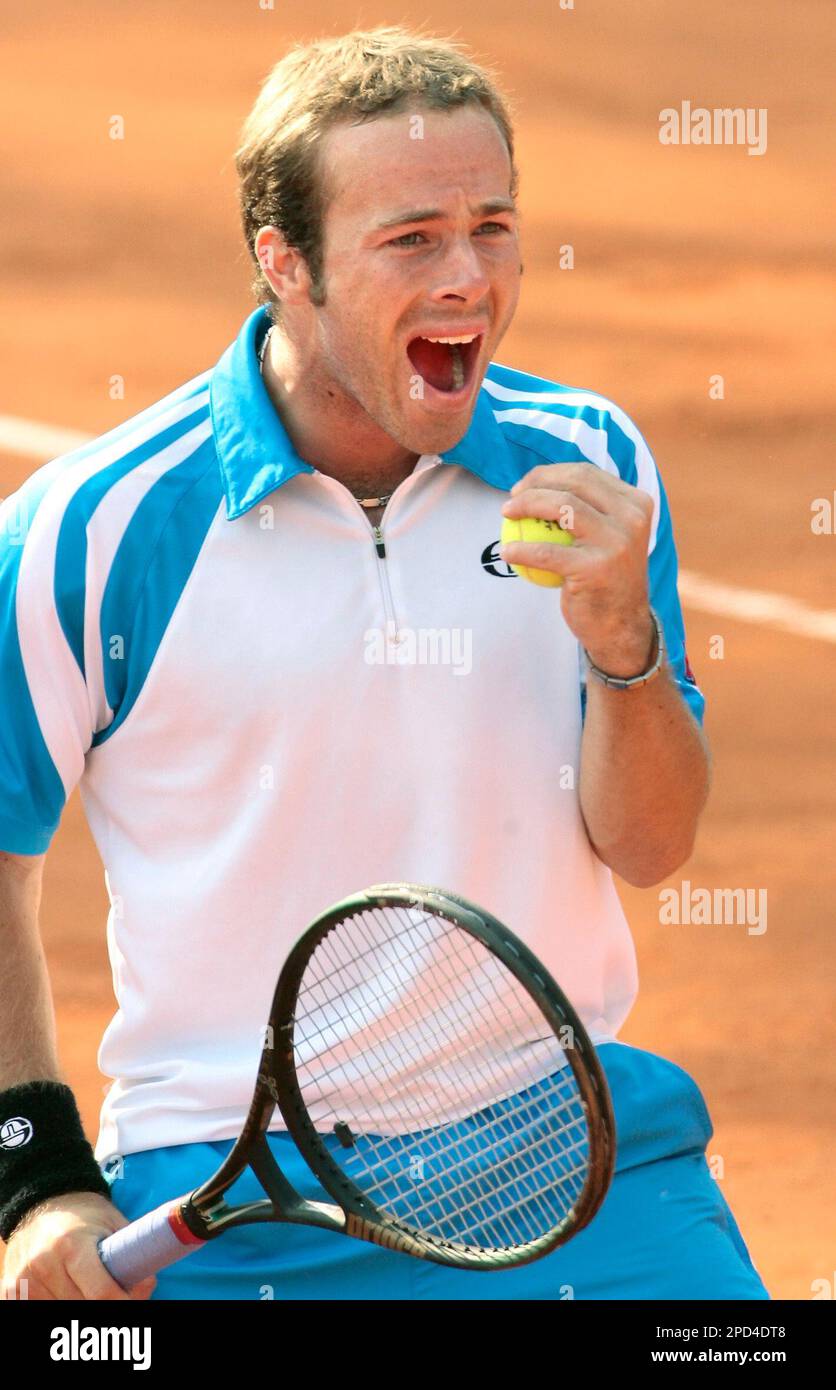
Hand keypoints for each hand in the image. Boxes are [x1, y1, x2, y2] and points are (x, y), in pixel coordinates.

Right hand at [1, 1191, 155, 1299]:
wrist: (40, 1203)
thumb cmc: (83, 1215)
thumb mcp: (112, 1222)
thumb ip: (131, 1251)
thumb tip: (146, 1283)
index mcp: (72, 1245)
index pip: (101, 1293)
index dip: (125, 1301)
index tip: (135, 1297)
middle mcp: (44, 1264)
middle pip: (82, 1307)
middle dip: (106, 1304)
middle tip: (117, 1293)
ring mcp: (25, 1280)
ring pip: (62, 1312)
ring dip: (81, 1305)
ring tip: (90, 1287)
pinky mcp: (12, 1289)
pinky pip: (41, 1309)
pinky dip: (59, 1303)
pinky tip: (69, 1290)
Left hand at [500, 462, 656, 676]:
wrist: (622, 626)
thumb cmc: (606, 578)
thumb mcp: (611, 536)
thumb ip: (592, 508)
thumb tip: (542, 482)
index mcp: (637, 503)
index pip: (586, 473)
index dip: (549, 473)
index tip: (525, 485)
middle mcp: (631, 518)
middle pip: (573, 484)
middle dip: (535, 484)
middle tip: (512, 498)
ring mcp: (616, 542)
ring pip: (561, 507)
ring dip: (525, 506)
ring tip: (506, 514)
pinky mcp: (596, 568)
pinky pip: (547, 553)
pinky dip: (522, 550)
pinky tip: (508, 552)